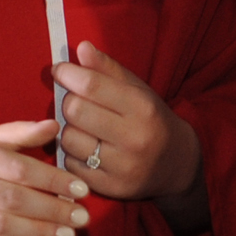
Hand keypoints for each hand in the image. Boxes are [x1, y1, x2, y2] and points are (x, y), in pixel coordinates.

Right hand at [0, 120, 88, 235]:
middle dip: (53, 208)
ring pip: (0, 223)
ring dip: (38, 231)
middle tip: (83, 217)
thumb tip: (53, 126)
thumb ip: (10, 135)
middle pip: (14, 197)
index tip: (81, 189)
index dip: (53, 179)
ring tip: (67, 235)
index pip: (19, 166)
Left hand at [54, 42, 204, 218]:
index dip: (68, 74)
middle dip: (69, 101)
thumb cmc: (151, 119)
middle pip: (75, 111)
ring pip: (69, 139)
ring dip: (67, 129)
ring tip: (81, 126)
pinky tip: (84, 148)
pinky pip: (71, 164)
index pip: (92, 85)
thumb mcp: (137, 90)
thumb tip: (82, 48)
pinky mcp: (110, 188)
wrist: (176, 164)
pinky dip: (71, 153)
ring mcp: (122, 166)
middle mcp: (134, 138)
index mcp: (142, 108)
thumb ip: (108, 69)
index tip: (60, 70)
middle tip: (75, 101)